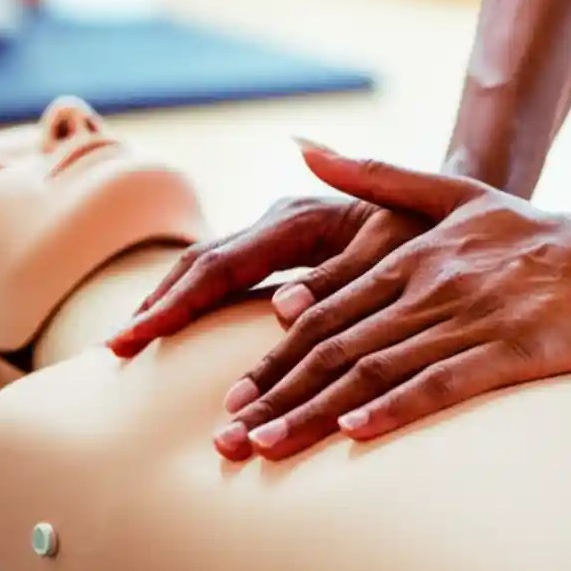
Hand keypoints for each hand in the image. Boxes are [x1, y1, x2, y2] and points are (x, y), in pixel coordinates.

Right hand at [106, 187, 426, 357]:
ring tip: (129, 350)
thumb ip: (346, 274)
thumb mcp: (399, 250)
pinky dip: (196, 308)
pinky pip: (229, 282)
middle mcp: (281, 223)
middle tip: (116, 352)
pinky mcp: (288, 259)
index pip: (223, 262)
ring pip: (209, 271)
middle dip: (160, 307)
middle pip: (204, 264)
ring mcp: (281, 240)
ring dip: (170, 308)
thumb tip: (283, 306)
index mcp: (302, 218)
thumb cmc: (433, 237)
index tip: (139, 335)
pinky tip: (171, 336)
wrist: (454, 219)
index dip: (179, 302)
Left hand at [214, 140, 570, 460]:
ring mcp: (471, 319)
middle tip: (226, 438)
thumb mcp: (455, 191)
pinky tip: (356, 431)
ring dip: (316, 411)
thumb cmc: (537, 232)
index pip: (327, 313)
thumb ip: (377, 175)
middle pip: (338, 348)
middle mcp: (431, 287)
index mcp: (412, 256)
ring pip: (379, 369)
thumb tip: (302, 148)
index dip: (275, 359)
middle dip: (278, 396)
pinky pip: (445, 382)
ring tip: (266, 446)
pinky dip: (398, 406)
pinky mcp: (513, 350)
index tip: (233, 398)